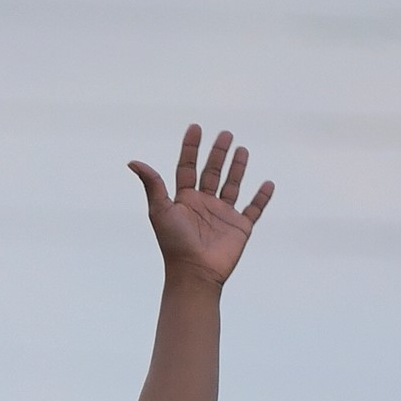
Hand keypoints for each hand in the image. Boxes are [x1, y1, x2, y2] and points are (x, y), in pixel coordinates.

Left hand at [128, 125, 273, 286]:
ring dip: (237, 168)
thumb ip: (152, 185)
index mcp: (184, 200)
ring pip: (232, 186)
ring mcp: (222, 215)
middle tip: (225, 134)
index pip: (187, 167)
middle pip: (212, 172)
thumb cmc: (174, 244)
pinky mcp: (240, 227)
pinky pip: (254, 209)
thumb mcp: (160, 210)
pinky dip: (262, 197)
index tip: (195, 128)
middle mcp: (204, 205)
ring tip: (242, 149)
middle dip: (218, 153)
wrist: (194, 273)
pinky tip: (268, 183)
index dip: (190, 148)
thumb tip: (133, 162)